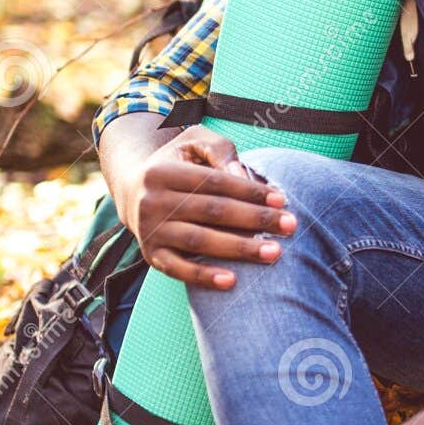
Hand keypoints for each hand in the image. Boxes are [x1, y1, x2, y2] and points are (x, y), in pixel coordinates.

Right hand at [126, 127, 295, 287]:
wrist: (133, 191)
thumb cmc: (177, 163)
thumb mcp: (194, 142)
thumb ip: (219, 151)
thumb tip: (241, 175)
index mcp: (162, 172)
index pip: (214, 182)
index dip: (249, 191)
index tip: (282, 200)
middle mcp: (152, 202)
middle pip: (212, 211)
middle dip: (255, 219)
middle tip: (290, 226)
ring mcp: (150, 231)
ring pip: (199, 241)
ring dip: (239, 248)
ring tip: (274, 252)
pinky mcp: (151, 255)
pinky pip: (178, 270)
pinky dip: (203, 277)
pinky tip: (232, 281)